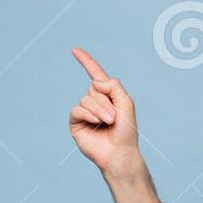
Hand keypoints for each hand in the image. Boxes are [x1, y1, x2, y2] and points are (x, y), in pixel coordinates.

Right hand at [68, 47, 141, 179]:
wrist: (120, 153)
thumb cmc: (126, 131)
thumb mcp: (126, 103)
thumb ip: (114, 86)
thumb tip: (95, 81)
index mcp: (107, 96)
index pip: (95, 75)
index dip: (86, 62)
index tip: (75, 49)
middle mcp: (94, 102)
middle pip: (94, 88)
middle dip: (106, 101)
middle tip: (115, 117)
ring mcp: (85, 113)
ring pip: (86, 99)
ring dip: (100, 109)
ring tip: (109, 122)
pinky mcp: (76, 123)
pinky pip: (77, 109)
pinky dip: (88, 114)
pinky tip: (97, 122)